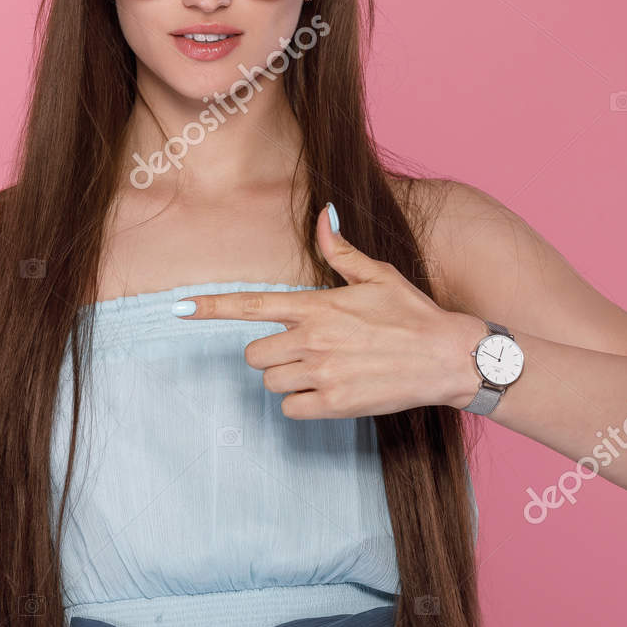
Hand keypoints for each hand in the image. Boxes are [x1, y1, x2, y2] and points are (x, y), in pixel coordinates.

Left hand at [174, 206, 487, 418]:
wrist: (448, 358)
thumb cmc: (413, 313)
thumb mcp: (377, 275)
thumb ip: (340, 251)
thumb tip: (322, 216)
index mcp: (316, 306)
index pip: (249, 305)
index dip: (209, 307)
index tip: (178, 308)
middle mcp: (312, 339)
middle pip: (254, 355)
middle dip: (271, 354)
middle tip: (306, 350)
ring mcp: (322, 374)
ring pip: (271, 383)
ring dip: (289, 379)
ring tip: (326, 370)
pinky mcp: (334, 405)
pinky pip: (291, 409)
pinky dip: (303, 404)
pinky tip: (331, 391)